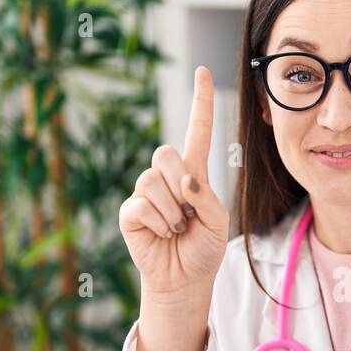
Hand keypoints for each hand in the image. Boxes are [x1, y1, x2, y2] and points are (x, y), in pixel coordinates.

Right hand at [118, 66, 229, 299]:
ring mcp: (146, 193)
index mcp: (194, 172)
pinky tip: (162, 235)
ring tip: (176, 229)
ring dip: (172, 211)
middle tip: (187, 214)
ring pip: (152, 180)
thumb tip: (184, 180)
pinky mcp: (130, 212)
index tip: (202, 71)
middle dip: (180, 183)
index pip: (197, 131)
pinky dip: (158, 223)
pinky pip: (142, 205)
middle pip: (165, 152)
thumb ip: (207, 198)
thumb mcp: (219, 223)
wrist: (185, 280)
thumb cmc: (204, 248)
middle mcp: (167, 176)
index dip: (201, 102)